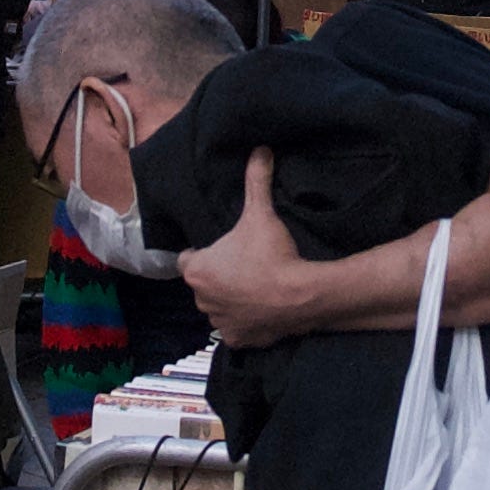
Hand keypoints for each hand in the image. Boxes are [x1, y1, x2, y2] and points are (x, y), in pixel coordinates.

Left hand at [182, 149, 317, 349]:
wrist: (301, 296)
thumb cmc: (272, 254)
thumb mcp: (260, 214)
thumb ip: (255, 181)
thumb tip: (259, 149)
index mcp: (196, 270)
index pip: (188, 259)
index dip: (204, 253)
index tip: (224, 249)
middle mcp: (200, 299)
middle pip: (203, 284)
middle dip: (218, 277)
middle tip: (243, 265)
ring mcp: (218, 322)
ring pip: (218, 307)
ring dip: (230, 300)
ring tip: (254, 286)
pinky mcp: (237, 340)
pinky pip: (235, 328)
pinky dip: (244, 321)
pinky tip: (260, 308)